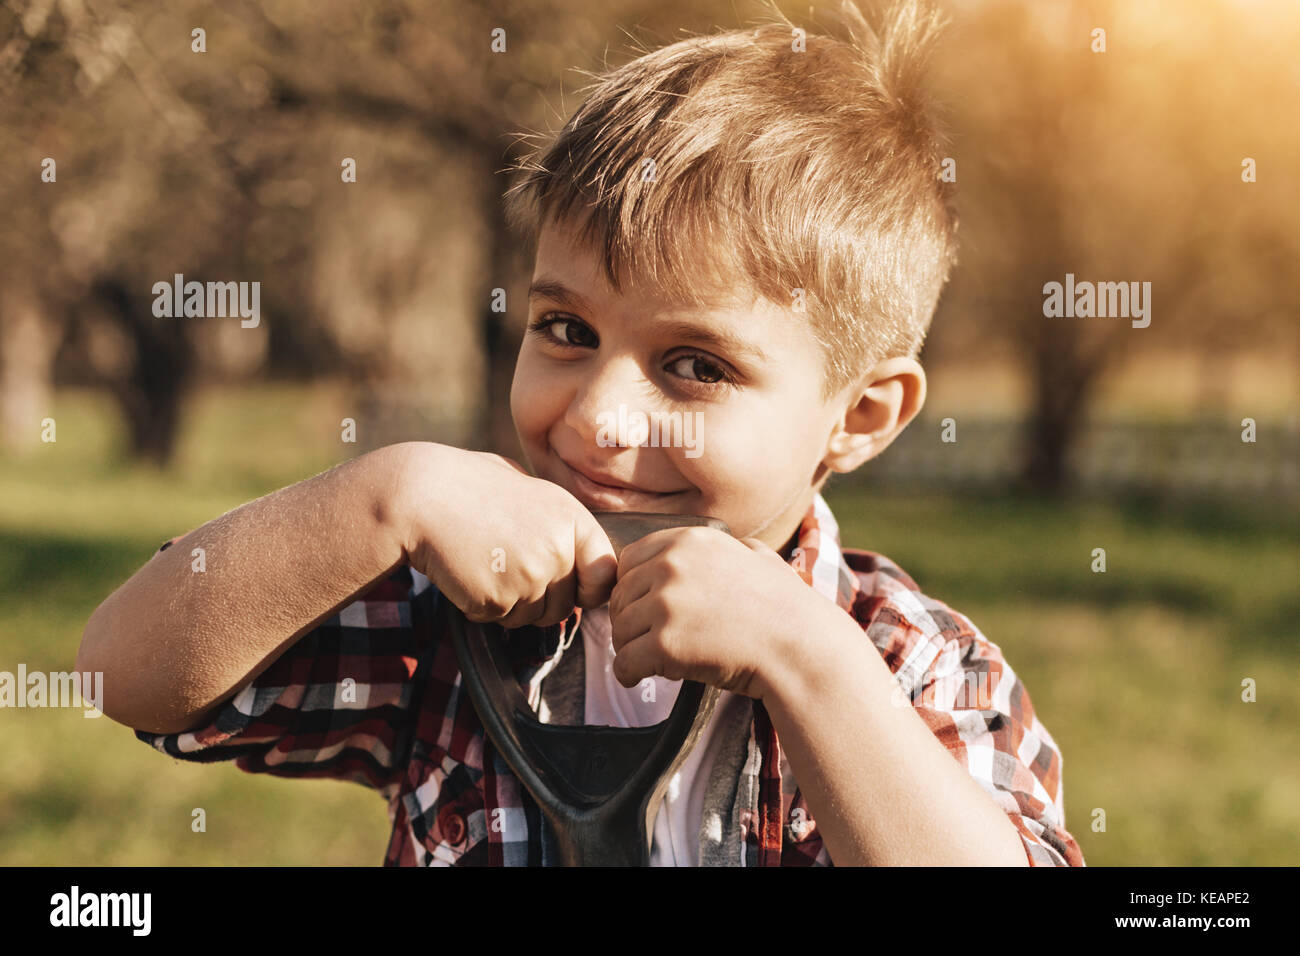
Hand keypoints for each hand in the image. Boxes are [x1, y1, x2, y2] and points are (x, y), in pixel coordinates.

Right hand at [395, 443, 617, 627]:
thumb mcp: (528, 489)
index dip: (591, 589)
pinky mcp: (497, 600)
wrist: (420, 497)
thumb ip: (559, 525)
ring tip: (485, 563)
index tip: (577, 589)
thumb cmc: (471, 487)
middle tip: (508, 567)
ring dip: (511, 604)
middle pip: (565, 606)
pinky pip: (499, 618)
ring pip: (531, 618)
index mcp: (571, 519)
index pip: (605, 575)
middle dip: (541, 600)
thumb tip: (586, 562)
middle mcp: (557, 551)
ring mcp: (528, 578)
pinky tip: (466, 571)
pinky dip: (482, 605)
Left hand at [606, 525, 828, 699]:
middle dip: (629, 619)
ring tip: (650, 660)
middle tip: (646, 639)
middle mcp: (672, 565)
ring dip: (630, 647)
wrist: (802, 649)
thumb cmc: (788, 609)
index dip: (633, 587)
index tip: (645, 608)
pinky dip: (628, 674)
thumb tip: (736, 546)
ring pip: (619, 630)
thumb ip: (736, 548)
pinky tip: (640, 678)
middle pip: (621, 595)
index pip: (630, 560)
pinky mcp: (665, 644)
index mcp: (690, 541)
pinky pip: (624, 662)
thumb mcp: (761, 558)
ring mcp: (666, 604)